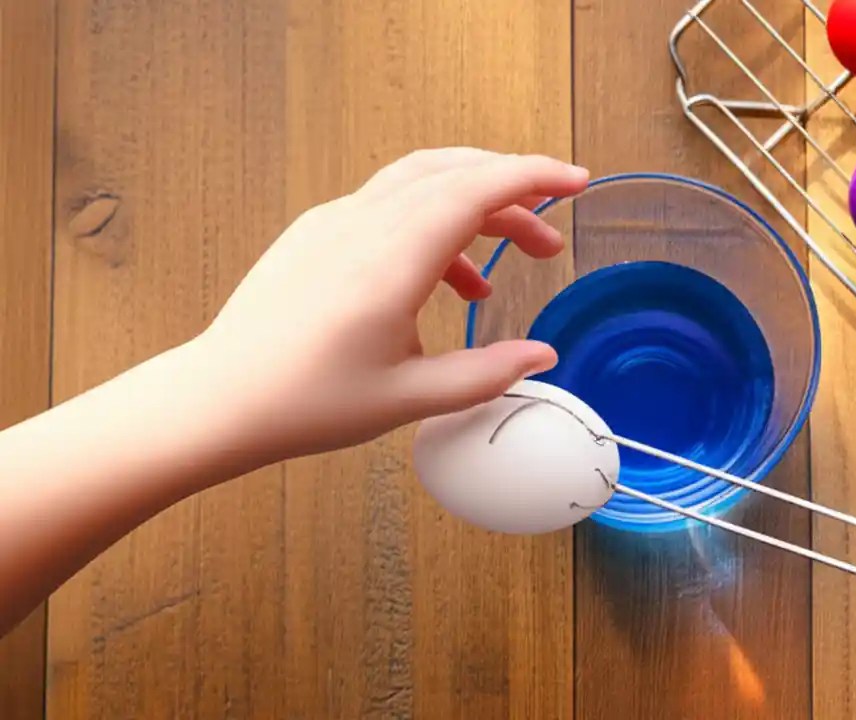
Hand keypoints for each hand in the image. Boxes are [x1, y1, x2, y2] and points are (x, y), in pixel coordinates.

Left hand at [196, 148, 588, 461]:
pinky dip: (432, 225)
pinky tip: (444, 282)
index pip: (476, 188)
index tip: (575, 182)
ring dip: (472, 207)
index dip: (534, 177)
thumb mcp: (408, 399)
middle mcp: (362, 226)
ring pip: (420, 183)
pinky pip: (388, 206)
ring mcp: (334, 223)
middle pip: (454, 175)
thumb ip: (484, 375)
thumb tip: (540, 358)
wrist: (218, 400)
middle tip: (550, 237)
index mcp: (391, 260)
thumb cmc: (303, 402)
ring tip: (502, 266)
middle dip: (513, 194)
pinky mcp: (315, 234)